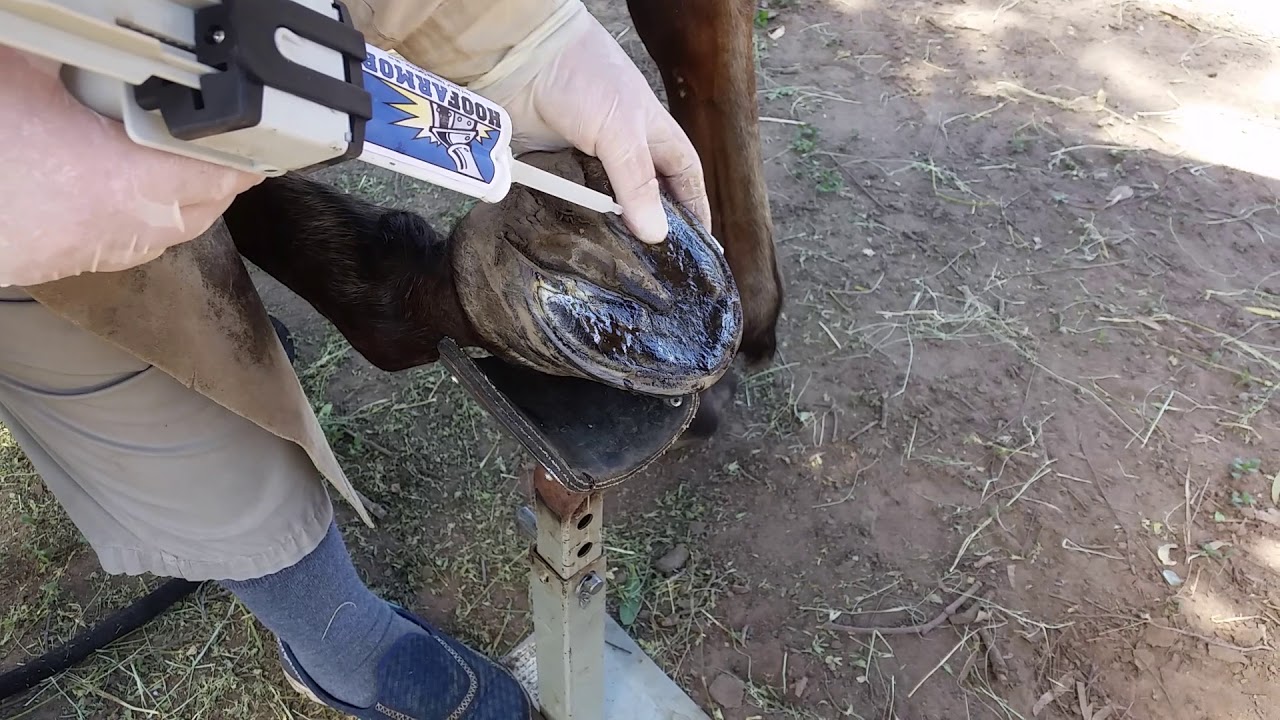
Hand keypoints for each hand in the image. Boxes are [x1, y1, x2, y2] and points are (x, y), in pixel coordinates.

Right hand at [0, 47, 263, 286]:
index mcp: (133, 179)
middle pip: (213, 200)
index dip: (251, 141)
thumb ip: (70, 45)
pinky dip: (154, 212)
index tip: (265, 122)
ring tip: (187, 154)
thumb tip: (94, 17)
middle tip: (227, 131)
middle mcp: (134, 223)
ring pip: (181, 224)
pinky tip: (134, 184)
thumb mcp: (22, 70)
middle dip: (225, 166)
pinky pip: (145, 238)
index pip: (230, 167)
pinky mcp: (84, 260)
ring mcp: (110, 248)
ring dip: (193, 192)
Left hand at [469, 4, 709, 243]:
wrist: (522, 57)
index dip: (696, 207)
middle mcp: (625, 147)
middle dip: (653, 224)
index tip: (700, 243)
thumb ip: (636, 182)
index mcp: (654, 134)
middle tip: (656, 263)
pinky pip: (573, 199)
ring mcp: (590, 157)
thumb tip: (656, 233)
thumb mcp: (621, 131)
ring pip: (609, 202)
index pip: (685, 176)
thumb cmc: (584, 78)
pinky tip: (580, 238)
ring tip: (619, 262)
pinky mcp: (557, 165)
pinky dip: (577, 216)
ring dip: (613, 227)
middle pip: (647, 194)